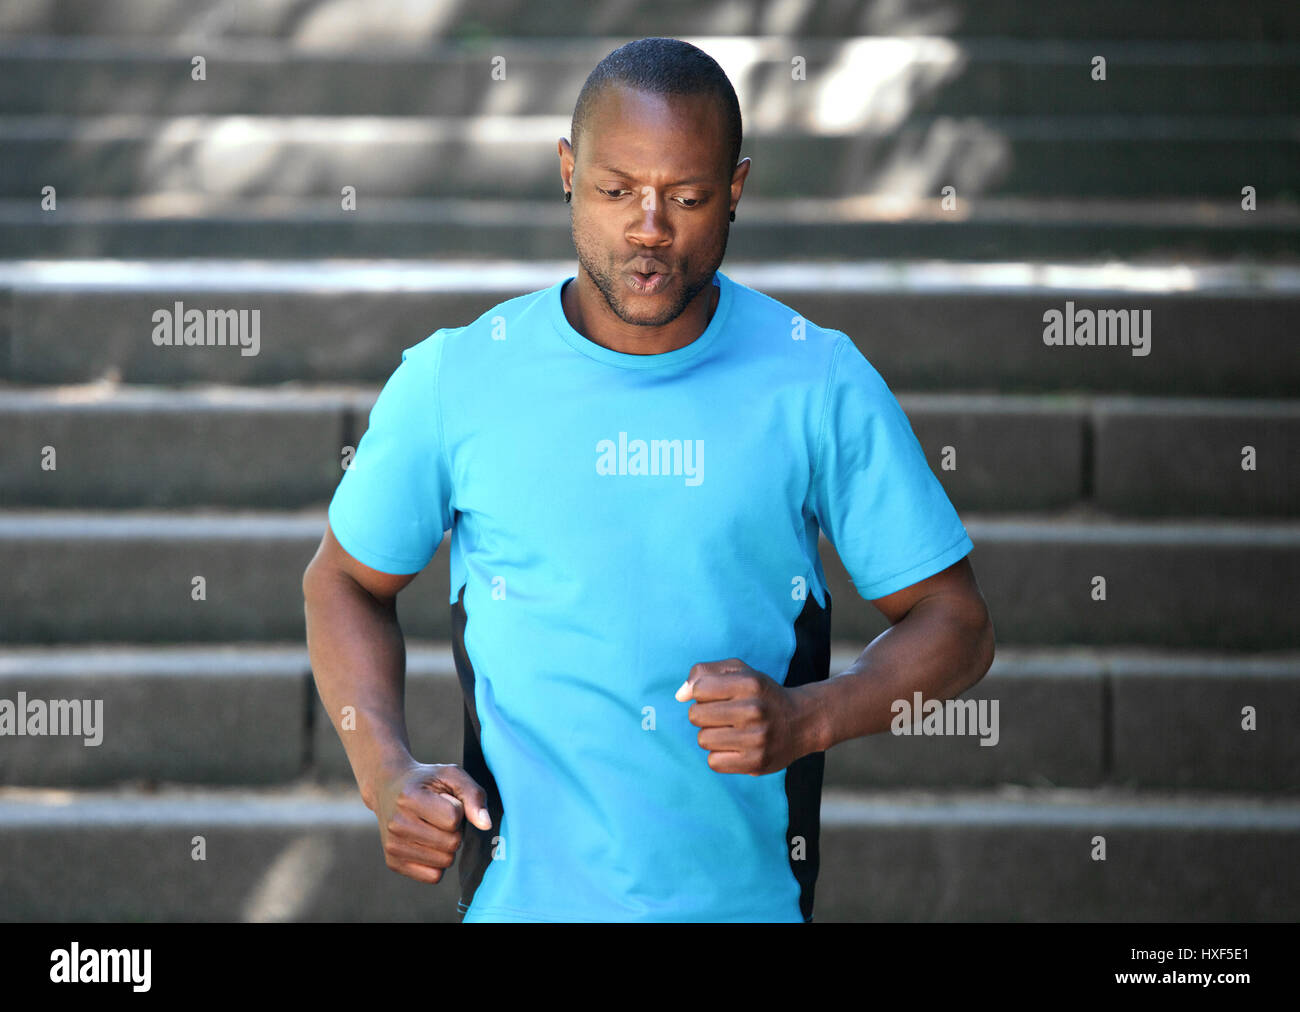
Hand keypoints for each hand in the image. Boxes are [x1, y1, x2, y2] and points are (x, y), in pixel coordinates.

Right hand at [373, 762, 490, 883]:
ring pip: (445, 862)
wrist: (388, 787)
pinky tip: (427, 844)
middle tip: (439, 816)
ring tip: (432, 828)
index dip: (458, 809)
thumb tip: (486, 825)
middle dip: (454, 830)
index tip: (444, 800)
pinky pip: (433, 876)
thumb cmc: (427, 781)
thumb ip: (473, 795)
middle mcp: (396, 824)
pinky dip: (437, 862)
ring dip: (447, 846)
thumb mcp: (452, 776)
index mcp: (410, 798)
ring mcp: (392, 846)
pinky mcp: (393, 862)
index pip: (453, 819)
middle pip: (452, 843)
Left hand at [676, 658, 817, 775]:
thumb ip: (705, 673)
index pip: (699, 689)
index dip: (701, 693)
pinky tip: (734, 747)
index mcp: (750, 683)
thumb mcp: (740, 671)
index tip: (715, 696)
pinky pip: (714, 762)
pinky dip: (719, 756)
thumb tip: (680, 695)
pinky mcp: (756, 762)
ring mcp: (757, 738)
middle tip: (722, 716)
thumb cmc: (762, 695)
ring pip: (703, 739)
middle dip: (703, 715)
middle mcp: (755, 710)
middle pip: (696, 715)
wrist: (802, 722)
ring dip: (711, 736)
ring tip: (730, 731)